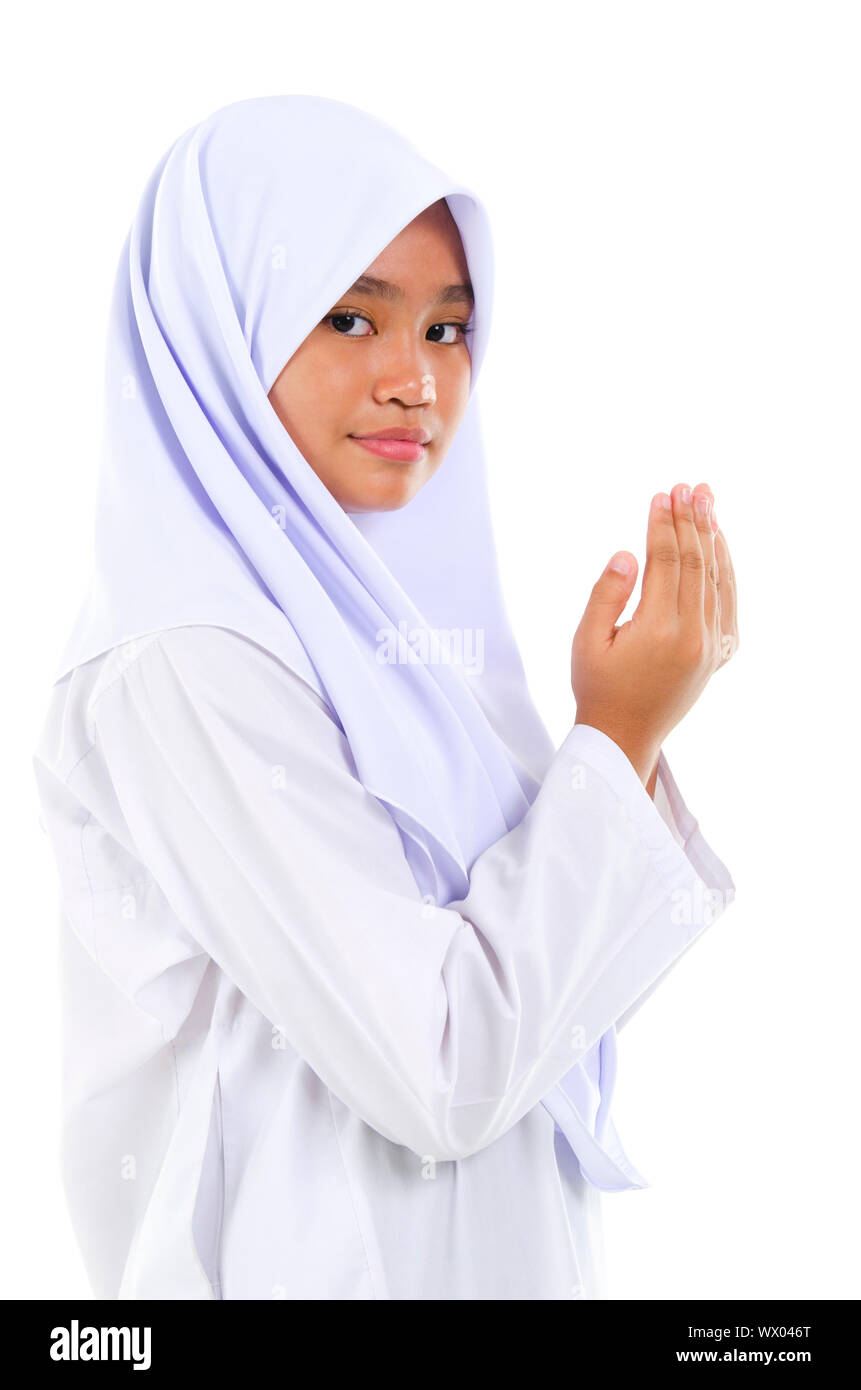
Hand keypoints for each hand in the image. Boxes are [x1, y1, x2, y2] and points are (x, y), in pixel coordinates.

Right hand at [570, 482, 738, 782]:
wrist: (624, 736)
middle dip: (692, 520)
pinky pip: (728, 601)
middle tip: (688, 486)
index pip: (666, 562)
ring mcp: (712, 646)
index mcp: (658, 631)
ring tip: (706, 500)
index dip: (663, 525)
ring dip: (712, 536)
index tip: (661, 495)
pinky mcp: (719, 654)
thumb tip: (629, 553)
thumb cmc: (597, 688)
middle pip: (696, 562)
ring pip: (717, 578)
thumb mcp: (586, 642)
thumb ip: (607, 595)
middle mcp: (694, 636)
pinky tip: (719, 543)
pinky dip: (726, 568)